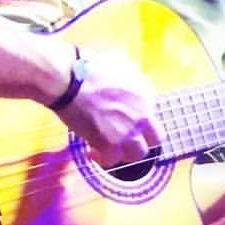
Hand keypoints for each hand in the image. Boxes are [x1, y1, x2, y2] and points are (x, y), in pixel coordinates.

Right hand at [57, 48, 161, 169]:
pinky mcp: (110, 144)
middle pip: (155, 137)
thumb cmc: (86, 67)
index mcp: (146, 92)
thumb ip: (128, 79)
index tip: (125, 119)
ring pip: (138, 153)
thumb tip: (124, 84)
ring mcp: (128, 131)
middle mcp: (143, 113)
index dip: (137, 118)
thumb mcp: (118, 63)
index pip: (151, 112)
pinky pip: (112, 160)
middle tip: (126, 140)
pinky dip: (103, 159)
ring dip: (125, 152)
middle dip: (141, 139)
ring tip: (110, 148)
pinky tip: (92, 153)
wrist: (69, 79)